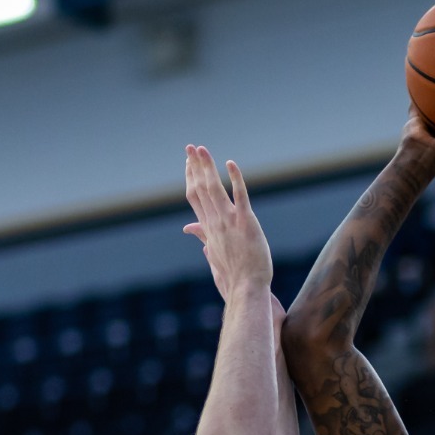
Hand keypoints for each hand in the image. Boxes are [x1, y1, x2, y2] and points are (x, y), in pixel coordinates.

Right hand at [182, 145, 272, 298]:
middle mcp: (214, 222)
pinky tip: (231, 164)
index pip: (194, 198)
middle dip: (195, 166)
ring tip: (202, 150)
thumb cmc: (233, 274)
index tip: (188, 163)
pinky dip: (235, 179)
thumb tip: (189, 228)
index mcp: (208, 228)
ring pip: (214, 189)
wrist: (246, 287)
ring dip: (207, 167)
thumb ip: (202, 236)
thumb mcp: (213, 254)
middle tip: (190, 147)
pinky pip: (240, 197)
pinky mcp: (245, 222)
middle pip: (200, 188)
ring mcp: (229, 221)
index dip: (190, 178)